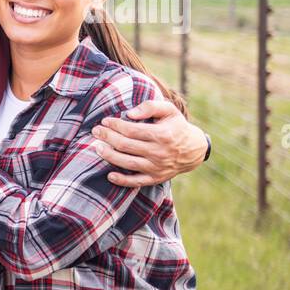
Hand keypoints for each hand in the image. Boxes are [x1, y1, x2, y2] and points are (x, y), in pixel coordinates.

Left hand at [90, 98, 207, 186]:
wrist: (194, 150)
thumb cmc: (176, 126)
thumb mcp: (169, 111)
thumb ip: (150, 107)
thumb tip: (129, 114)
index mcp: (162, 134)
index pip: (132, 130)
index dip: (115, 125)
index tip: (105, 121)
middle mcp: (159, 152)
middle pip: (126, 145)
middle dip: (107, 137)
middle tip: (96, 132)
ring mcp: (157, 167)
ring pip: (128, 163)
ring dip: (109, 156)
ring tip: (97, 148)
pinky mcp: (155, 178)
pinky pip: (136, 182)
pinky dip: (122, 180)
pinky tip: (109, 175)